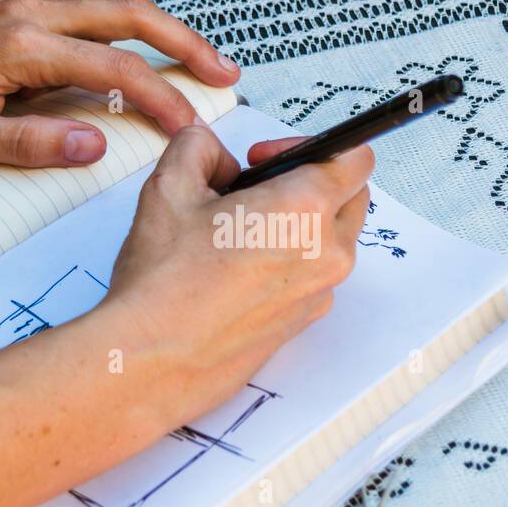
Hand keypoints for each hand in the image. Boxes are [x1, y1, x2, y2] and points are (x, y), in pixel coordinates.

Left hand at [0, 0, 238, 166]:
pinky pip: (77, 13)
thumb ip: (33, 143)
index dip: (163, 98)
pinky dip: (115, 33)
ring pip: (107, 8)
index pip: (116, 69)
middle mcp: (27, 11)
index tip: (191, 126)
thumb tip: (94, 142)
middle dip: (186, 42)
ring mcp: (19, 1)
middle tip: (223, 72)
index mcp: (21, 45)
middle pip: (130, 14)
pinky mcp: (10, 2)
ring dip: (155, 35)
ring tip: (190, 66)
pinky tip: (127, 58)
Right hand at [99, 127, 373, 427]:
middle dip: (313, 183)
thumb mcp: (170, 187)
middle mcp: (326, 252)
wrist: (151, 360)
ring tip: (241, 231)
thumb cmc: (164, 282)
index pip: (356, 158)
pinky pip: (314, 277)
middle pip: (351, 198)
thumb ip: (198, 147)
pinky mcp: (304, 322)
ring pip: (332, 240)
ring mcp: (320, 292)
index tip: (270, 158)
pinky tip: (239, 270)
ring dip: (300, 225)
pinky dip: (290, 263)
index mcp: (304, 208)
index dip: (314, 146)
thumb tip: (211, 148)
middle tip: (256, 190)